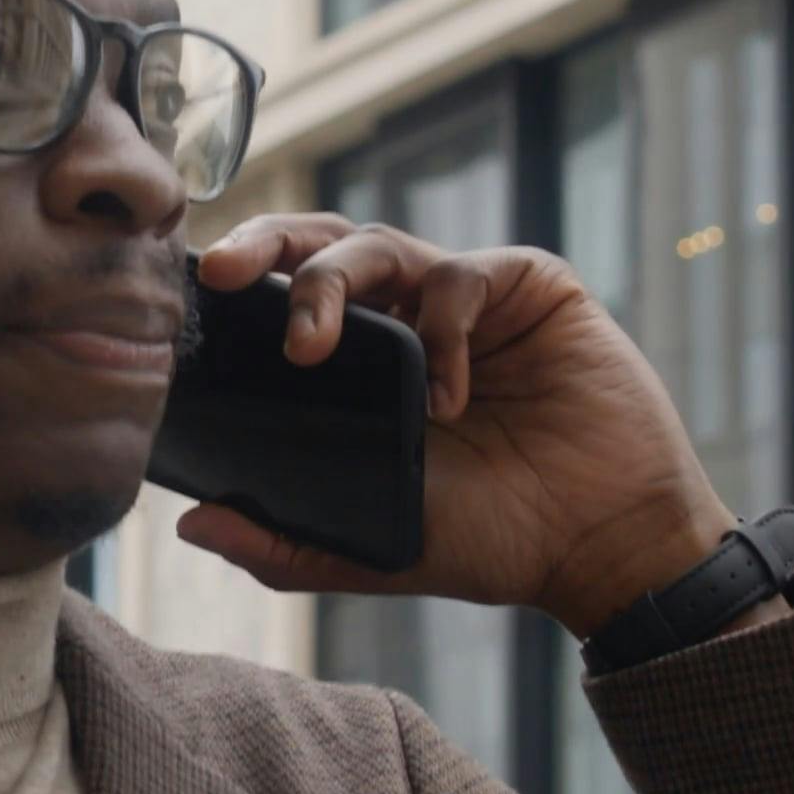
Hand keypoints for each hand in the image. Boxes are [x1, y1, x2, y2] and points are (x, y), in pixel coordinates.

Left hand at [175, 214, 785, 641]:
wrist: (603, 545)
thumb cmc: (497, 541)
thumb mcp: (374, 549)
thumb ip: (286, 544)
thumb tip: (192, 525)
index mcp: (364, 366)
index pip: (286, 298)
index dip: (242, 286)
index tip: (190, 295)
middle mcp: (407, 317)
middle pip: (320, 246)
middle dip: (265, 247)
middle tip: (225, 273)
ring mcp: (467, 297)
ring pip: (378, 245)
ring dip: (333, 283)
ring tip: (311, 347)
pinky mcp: (529, 286)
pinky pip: (462, 277)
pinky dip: (442, 329)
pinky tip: (450, 397)